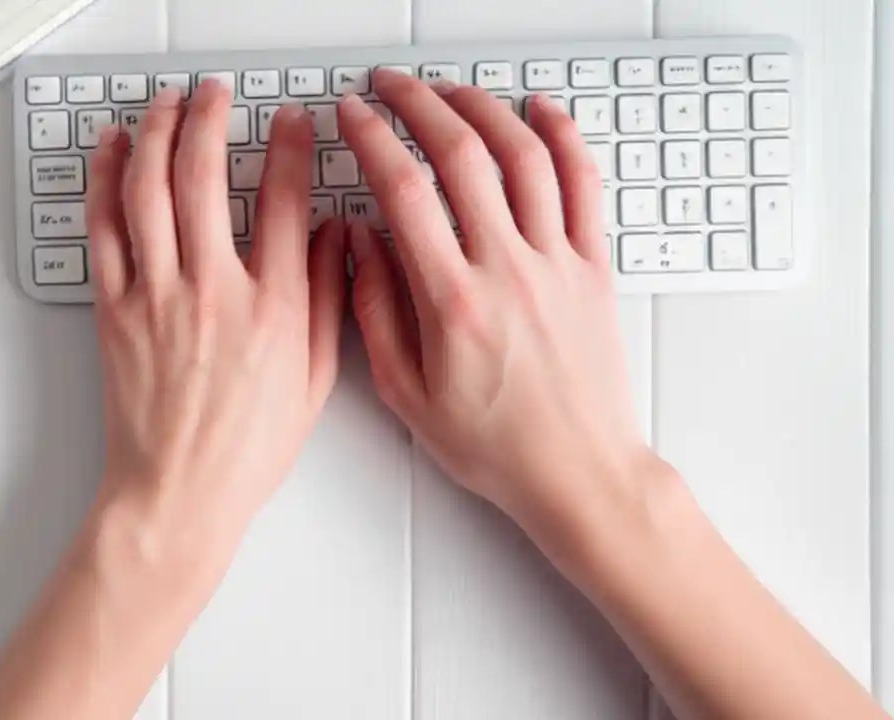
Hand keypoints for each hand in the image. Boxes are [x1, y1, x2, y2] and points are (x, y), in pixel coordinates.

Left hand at [87, 80, 346, 556]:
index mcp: (271, 310)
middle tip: (216, 96)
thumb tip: (334, 237)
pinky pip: (103, 231)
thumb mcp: (313, 380)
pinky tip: (116, 152)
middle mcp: (212, 293)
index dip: (289, 149)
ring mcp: (155, 299)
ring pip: (150, 191)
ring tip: (167, 105)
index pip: (284, 202)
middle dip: (210, 119)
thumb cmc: (244, 451)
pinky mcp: (113, 313)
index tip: (292, 123)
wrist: (176, 495)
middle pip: (205, 177)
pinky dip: (106, 182)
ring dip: (157, 134)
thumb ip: (326, 300)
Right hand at [339, 70, 650, 533]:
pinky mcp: (593, 268)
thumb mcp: (405, 393)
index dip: (372, 139)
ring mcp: (556, 264)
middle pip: (462, 155)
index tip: (352, 116)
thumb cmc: (493, 444)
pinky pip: (583, 185)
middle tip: (390, 87)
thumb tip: (358, 242)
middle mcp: (507, 270)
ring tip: (448, 91)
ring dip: (481, 108)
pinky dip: (563, 137)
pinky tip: (539, 111)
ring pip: (523, 156)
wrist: (577, 471)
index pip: (404, 192)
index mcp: (453, 302)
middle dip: (418, 104)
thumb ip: (375, 311)